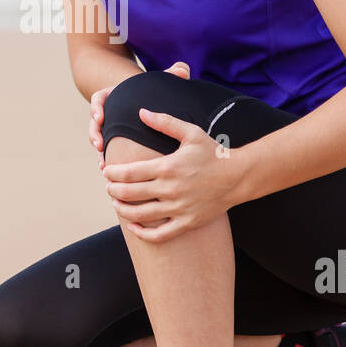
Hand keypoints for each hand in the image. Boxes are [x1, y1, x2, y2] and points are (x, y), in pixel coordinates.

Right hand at [93, 62, 190, 171]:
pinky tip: (111, 170)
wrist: (150, 104)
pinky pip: (107, 150)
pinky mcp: (115, 140)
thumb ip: (171, 74)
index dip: (97, 108)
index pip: (99, 99)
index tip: (100, 117)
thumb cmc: (155, 92)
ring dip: (99, 152)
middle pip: (95, 123)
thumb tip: (183, 70)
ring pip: (99, 139)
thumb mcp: (161, 82)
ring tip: (102, 163)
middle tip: (99, 145)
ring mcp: (110, 127)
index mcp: (114, 96)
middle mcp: (109, 112)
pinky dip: (107, 159)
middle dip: (94, 134)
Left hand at [103, 107, 243, 242]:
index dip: (112, 173)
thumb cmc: (213, 153)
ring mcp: (178, 208)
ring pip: (140, 215)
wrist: (238, 176)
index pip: (128, 173)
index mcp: (167, 167)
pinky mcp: (187, 223)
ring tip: (116, 203)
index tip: (107, 171)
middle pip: (129, 194)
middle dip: (113, 190)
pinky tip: (133, 226)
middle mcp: (170, 190)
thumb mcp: (191, 133)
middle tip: (108, 187)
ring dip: (123, 210)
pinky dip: (142, 234)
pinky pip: (160, 235)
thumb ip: (164, 122)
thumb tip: (141, 111)